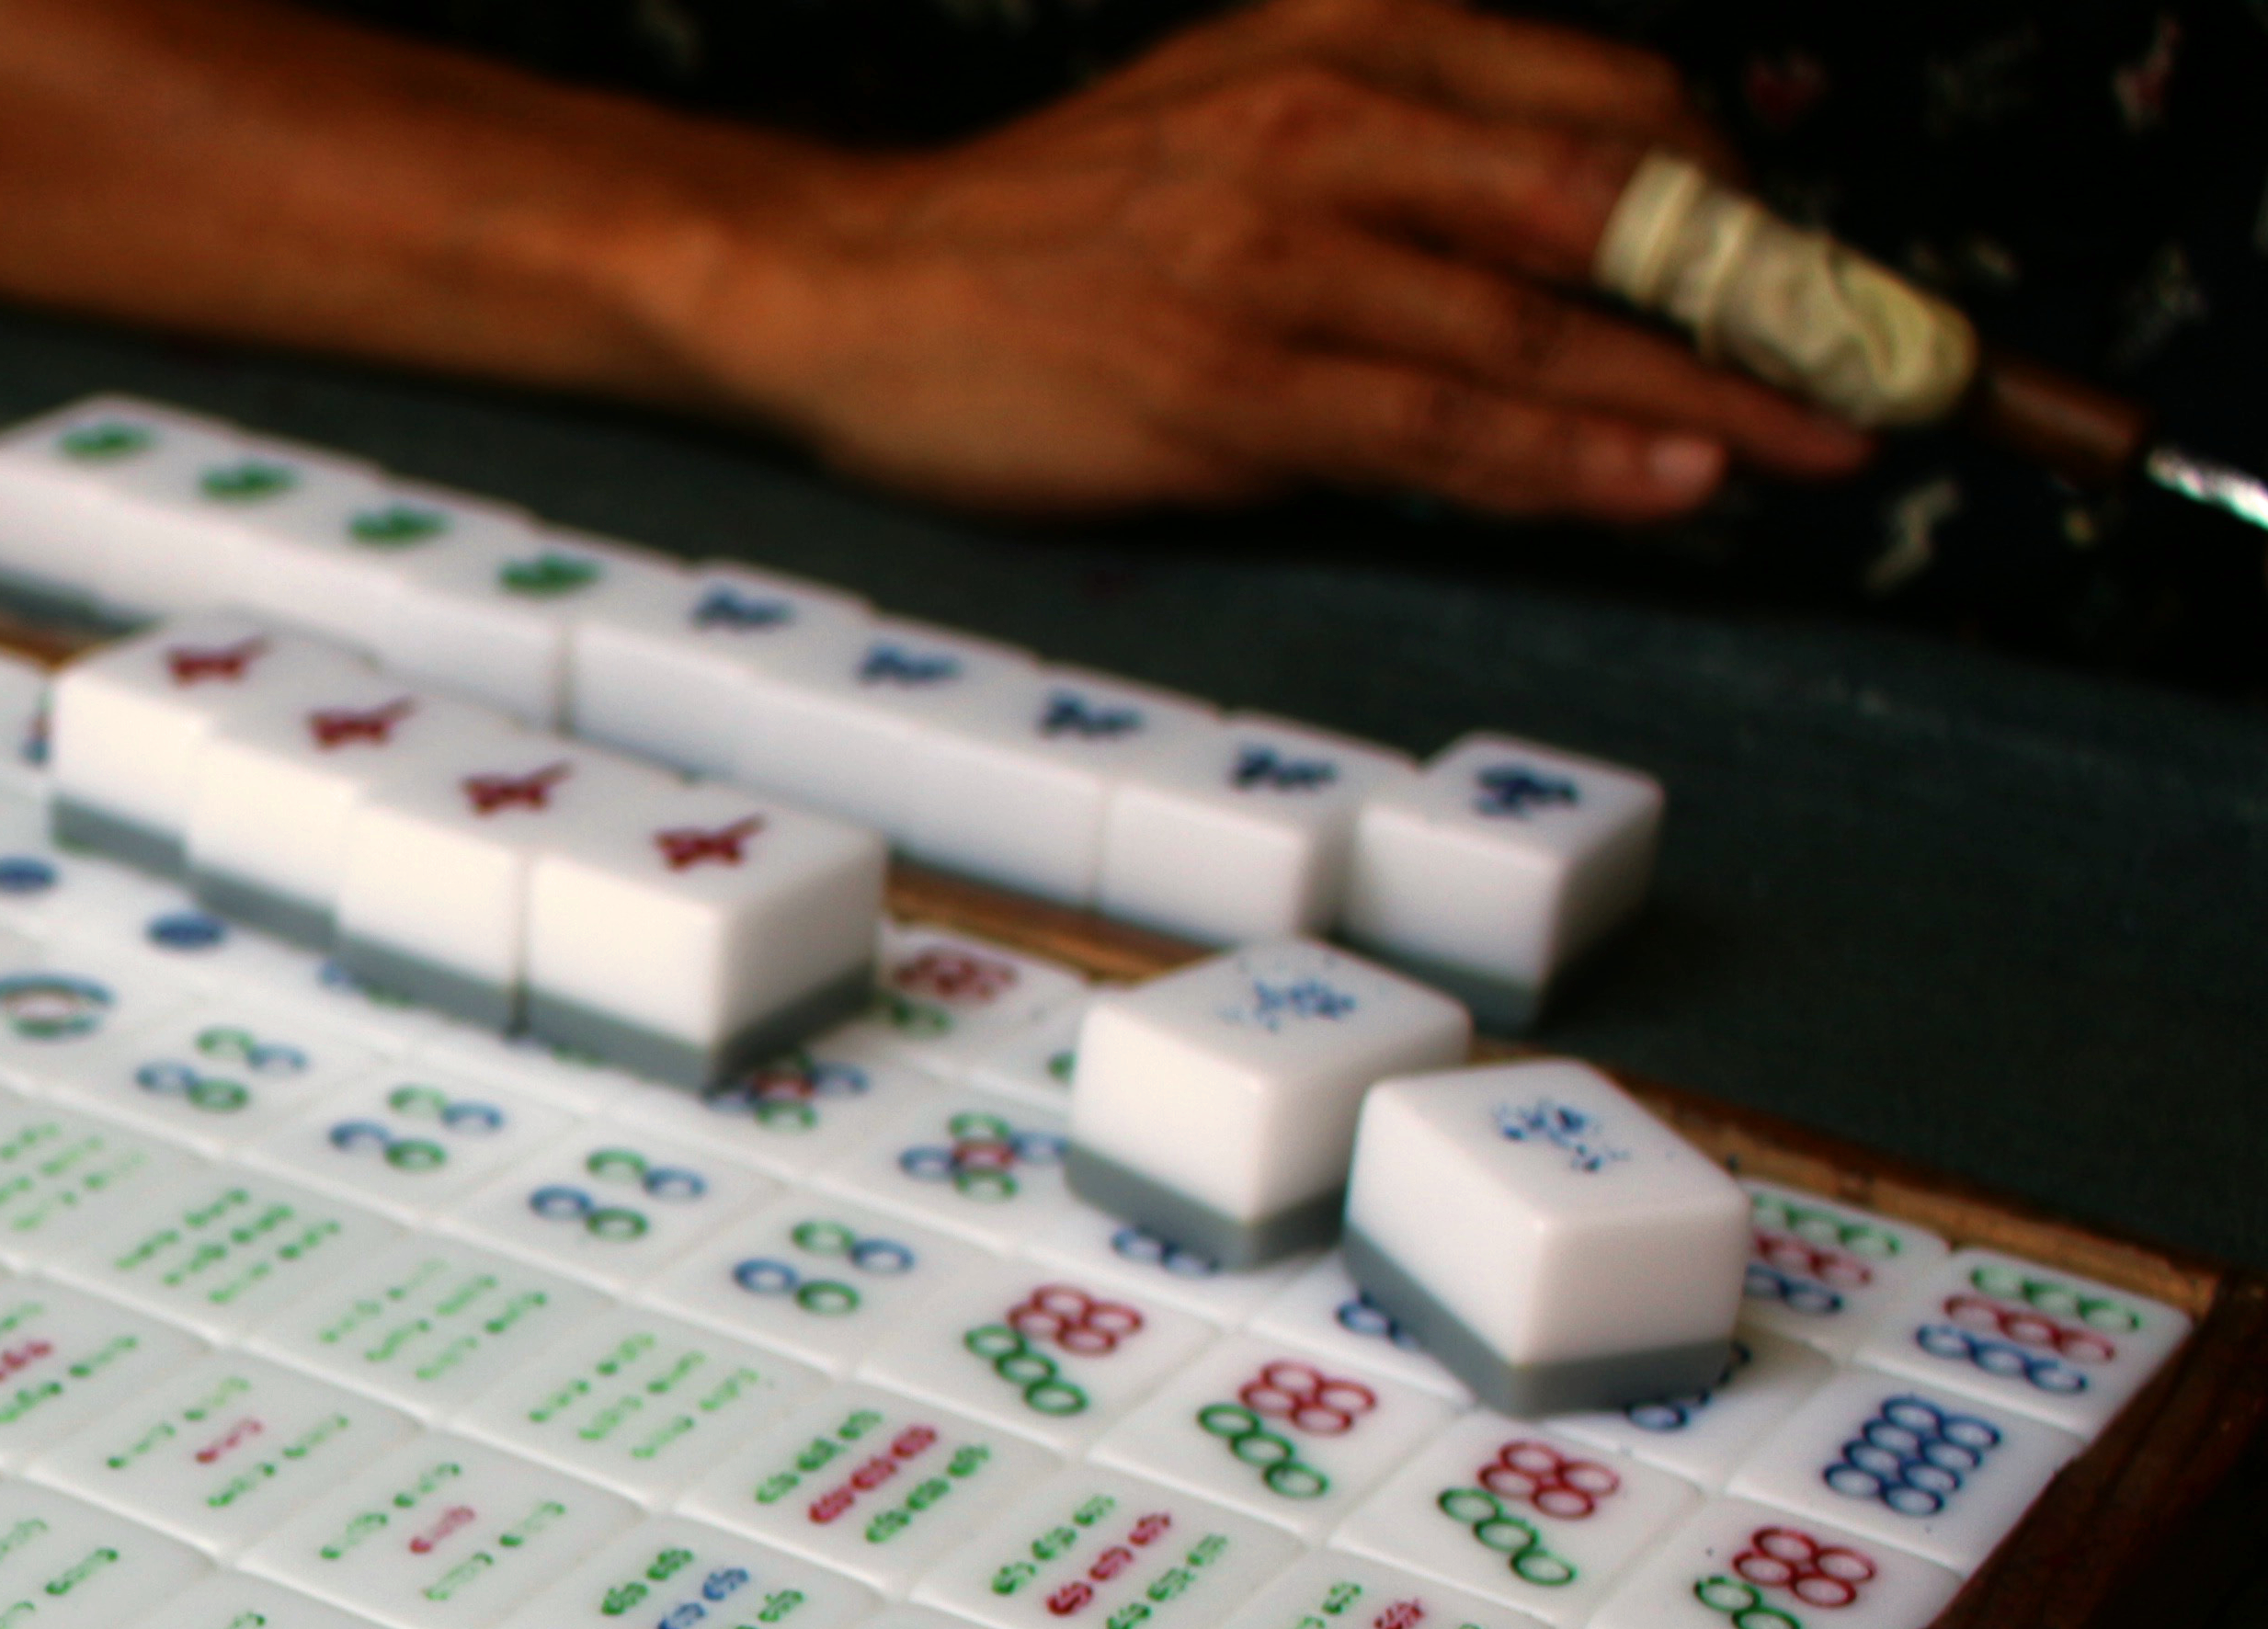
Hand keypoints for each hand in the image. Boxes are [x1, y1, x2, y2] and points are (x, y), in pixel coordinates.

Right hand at [686, 0, 1877, 519]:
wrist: (855, 286)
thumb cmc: (1057, 222)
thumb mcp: (1243, 107)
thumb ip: (1409, 145)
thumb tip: (1598, 222)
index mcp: (1346, 38)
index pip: (1601, 103)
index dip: (1744, 188)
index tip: (1834, 265)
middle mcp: (1323, 126)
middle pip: (1603, 205)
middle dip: (1762, 296)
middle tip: (1881, 367)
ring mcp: (1274, 258)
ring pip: (1535, 325)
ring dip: (1697, 395)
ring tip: (1810, 445)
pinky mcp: (1225, 383)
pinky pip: (1438, 423)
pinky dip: (1566, 455)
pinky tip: (1661, 477)